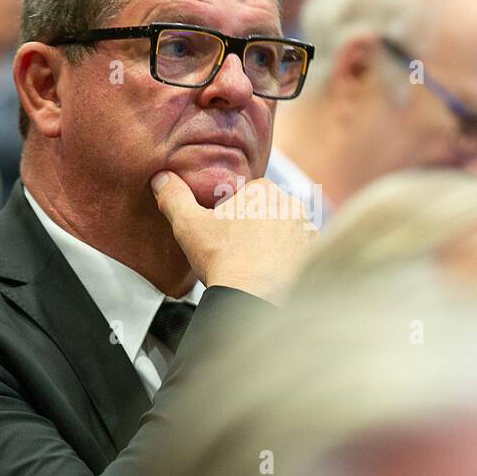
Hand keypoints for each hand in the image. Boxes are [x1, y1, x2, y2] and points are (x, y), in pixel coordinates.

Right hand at [150, 172, 316, 299]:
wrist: (256, 297)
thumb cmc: (223, 259)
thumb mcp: (188, 225)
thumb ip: (174, 197)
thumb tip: (161, 177)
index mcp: (263, 189)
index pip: (243, 197)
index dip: (228, 217)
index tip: (220, 238)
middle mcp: (292, 204)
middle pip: (265, 213)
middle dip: (252, 229)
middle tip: (234, 253)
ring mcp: (307, 230)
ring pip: (283, 233)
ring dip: (271, 245)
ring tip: (252, 267)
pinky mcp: (315, 255)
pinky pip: (299, 253)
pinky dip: (287, 262)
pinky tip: (271, 275)